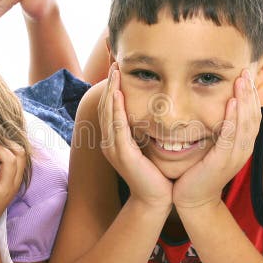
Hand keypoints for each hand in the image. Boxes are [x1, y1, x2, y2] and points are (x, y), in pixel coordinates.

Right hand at [98, 63, 172, 208]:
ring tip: (114, 72)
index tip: (119, 69)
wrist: (156, 200)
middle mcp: (109, 142)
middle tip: (114, 62)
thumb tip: (153, 112)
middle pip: (106, 107)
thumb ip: (145, 130)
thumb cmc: (156, 174)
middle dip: (110, 84)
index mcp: (115, 140)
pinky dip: (117, 109)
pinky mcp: (122, 154)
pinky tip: (118, 94)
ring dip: (111, 91)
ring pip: (109, 113)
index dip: (113, 88)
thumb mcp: (148, 147)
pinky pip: (117, 126)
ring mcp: (113, 148)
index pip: (111, 109)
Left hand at [173, 69, 261, 209]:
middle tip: (246, 70)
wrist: (192, 200)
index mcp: (241, 144)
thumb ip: (217, 130)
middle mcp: (242, 149)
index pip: (251, 115)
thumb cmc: (198, 171)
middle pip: (252, 116)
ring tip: (241, 81)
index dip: (251, 95)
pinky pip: (230, 136)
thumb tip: (215, 108)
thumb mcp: (212, 147)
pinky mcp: (222, 162)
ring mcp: (234, 156)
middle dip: (250, 92)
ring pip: (244, 123)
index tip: (246, 74)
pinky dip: (232, 118)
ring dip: (244, 100)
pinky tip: (231, 103)